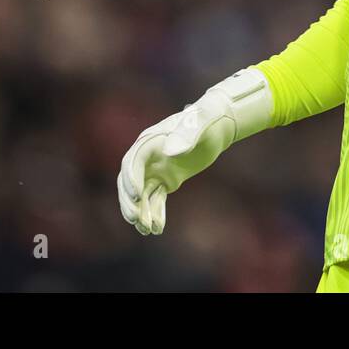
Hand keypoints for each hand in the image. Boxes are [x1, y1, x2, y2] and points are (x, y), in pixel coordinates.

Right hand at [117, 67, 271, 234]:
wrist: (218, 123)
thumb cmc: (207, 118)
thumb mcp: (200, 122)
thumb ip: (186, 135)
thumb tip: (170, 152)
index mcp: (149, 142)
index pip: (132, 163)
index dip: (131, 180)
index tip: (137, 196)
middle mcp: (148, 158)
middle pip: (130, 183)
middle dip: (130, 202)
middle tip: (136, 220)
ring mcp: (156, 170)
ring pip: (142, 195)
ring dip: (142, 212)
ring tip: (147, 230)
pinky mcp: (167, 180)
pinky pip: (156, 199)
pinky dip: (156, 213)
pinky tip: (159, 228)